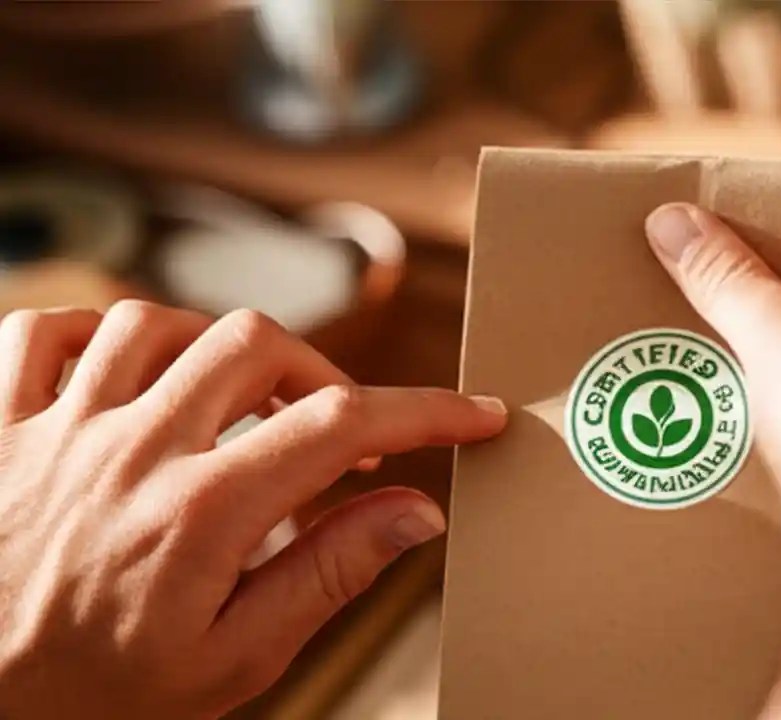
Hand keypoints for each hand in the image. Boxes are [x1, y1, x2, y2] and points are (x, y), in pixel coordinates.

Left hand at [0, 303, 506, 718]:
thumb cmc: (95, 699)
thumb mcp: (235, 662)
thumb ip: (329, 575)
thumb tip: (414, 511)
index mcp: (201, 513)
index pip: (342, 425)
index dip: (425, 412)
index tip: (472, 415)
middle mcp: (131, 450)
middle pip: (254, 344)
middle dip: (317, 374)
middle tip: (327, 429)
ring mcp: (55, 428)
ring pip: (153, 321)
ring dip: (212, 351)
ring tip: (230, 403)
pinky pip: (42, 330)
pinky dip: (93, 334)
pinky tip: (123, 376)